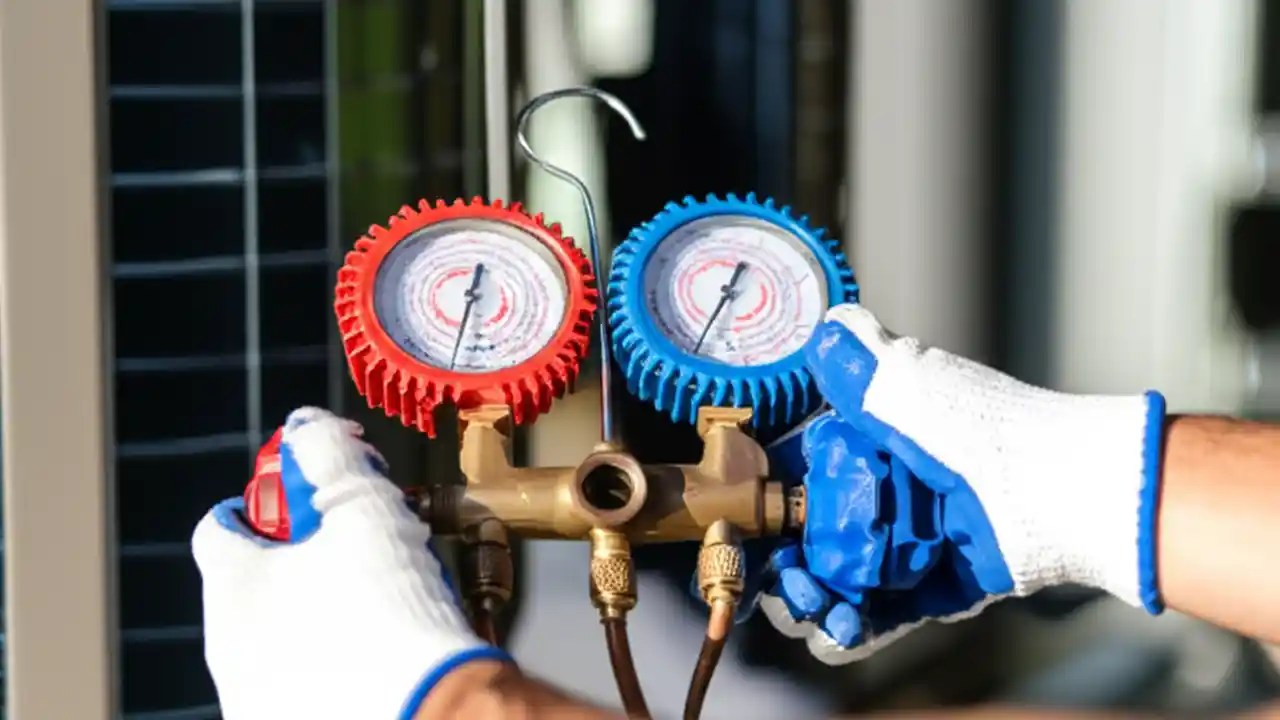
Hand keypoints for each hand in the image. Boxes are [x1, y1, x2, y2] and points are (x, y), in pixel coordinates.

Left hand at [192, 408, 509, 719]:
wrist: (431, 714)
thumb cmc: (393, 616)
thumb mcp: (365, 507)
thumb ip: (328, 453)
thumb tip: (308, 426)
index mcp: (233, 585)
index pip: (221, 523)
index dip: (268, 501)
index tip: (309, 497)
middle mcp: (229, 649)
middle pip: (254, 580)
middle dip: (304, 558)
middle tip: (362, 548)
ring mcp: (255, 698)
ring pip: (279, 635)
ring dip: (319, 612)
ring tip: (383, 605)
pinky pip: (303, 682)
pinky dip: (333, 662)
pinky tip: (382, 656)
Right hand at [756, 304, 1166, 662]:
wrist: (1056, 490)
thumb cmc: (977, 428)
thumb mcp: (908, 383)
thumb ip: (858, 363)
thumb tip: (828, 327)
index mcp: (866, 441)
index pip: (792, 470)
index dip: (757, 497)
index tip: (733, 522)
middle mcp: (880, 494)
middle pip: (805, 537)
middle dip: (780, 563)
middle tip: (778, 578)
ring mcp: (902, 545)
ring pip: (834, 582)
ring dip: (810, 601)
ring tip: (816, 606)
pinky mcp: (928, 590)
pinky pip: (876, 619)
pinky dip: (850, 631)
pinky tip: (838, 631)